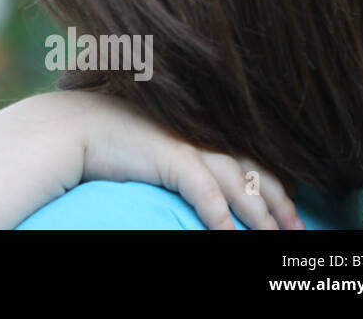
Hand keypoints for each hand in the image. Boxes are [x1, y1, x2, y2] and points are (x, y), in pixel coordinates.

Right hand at [40, 90, 302, 229]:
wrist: (65, 126)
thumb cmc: (100, 138)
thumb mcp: (148, 145)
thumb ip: (174, 154)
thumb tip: (193, 176)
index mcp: (195, 128)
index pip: (247, 156)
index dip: (272, 182)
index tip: (289, 208)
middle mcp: (197, 131)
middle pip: (254, 168)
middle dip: (280, 202)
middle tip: (297, 229)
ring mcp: (185, 140)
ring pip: (239, 181)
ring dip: (261, 214)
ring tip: (275, 237)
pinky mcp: (169, 152)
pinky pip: (205, 190)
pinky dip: (222, 215)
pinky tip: (230, 235)